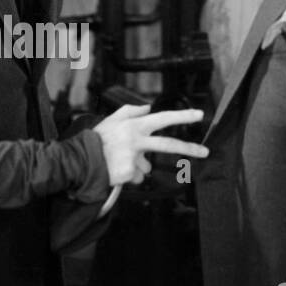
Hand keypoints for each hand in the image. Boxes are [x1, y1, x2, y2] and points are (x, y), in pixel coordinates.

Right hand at [92, 104, 207, 186]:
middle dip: (190, 148)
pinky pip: (136, 178)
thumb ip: (130, 111)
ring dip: (136, 168)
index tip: (199, 115)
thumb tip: (148, 107)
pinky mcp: (129, 173)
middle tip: (206, 151)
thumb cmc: (95, 140)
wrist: (79, 160)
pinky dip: (127, 177)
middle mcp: (136, 140)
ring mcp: (134, 157)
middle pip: (168, 144)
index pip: (162, 118)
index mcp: (134, 126)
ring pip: (146, 167)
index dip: (182, 116)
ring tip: (118, 163)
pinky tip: (115, 171)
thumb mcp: (111, 119)